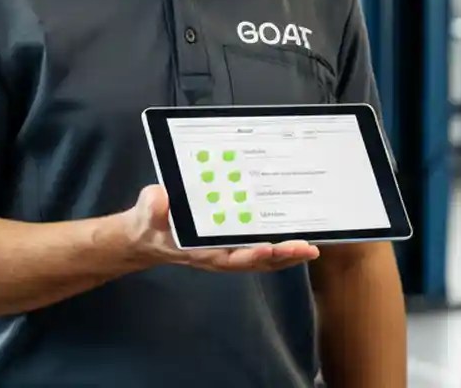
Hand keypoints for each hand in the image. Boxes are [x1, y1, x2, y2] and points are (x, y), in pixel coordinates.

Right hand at [122, 185, 319, 271]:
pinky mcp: (232, 244)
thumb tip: (161, 199)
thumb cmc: (151, 221)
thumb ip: (154, 206)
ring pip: (262, 259)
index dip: (250, 255)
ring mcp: (227, 252)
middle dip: (281, 256)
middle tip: (307, 247)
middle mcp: (218, 255)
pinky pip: (260, 250)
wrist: (149, 234)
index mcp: (199, 250)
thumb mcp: (148, 210)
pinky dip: (280, 249)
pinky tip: (297, 241)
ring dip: (287, 255)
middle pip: (254, 261)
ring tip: (312, 248)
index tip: (270, 248)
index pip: (228, 256)